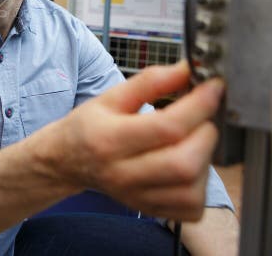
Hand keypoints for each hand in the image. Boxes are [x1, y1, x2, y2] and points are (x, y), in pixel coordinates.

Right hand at [41, 61, 223, 220]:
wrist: (67, 161)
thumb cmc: (89, 127)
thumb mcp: (111, 97)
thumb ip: (149, 82)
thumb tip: (188, 70)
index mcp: (109, 139)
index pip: (167, 127)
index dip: (199, 105)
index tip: (213, 87)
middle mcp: (122, 173)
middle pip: (183, 163)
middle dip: (204, 134)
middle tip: (201, 118)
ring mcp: (137, 197)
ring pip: (192, 188)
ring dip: (204, 159)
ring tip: (192, 140)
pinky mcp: (151, 210)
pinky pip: (191, 207)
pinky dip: (201, 185)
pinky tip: (189, 166)